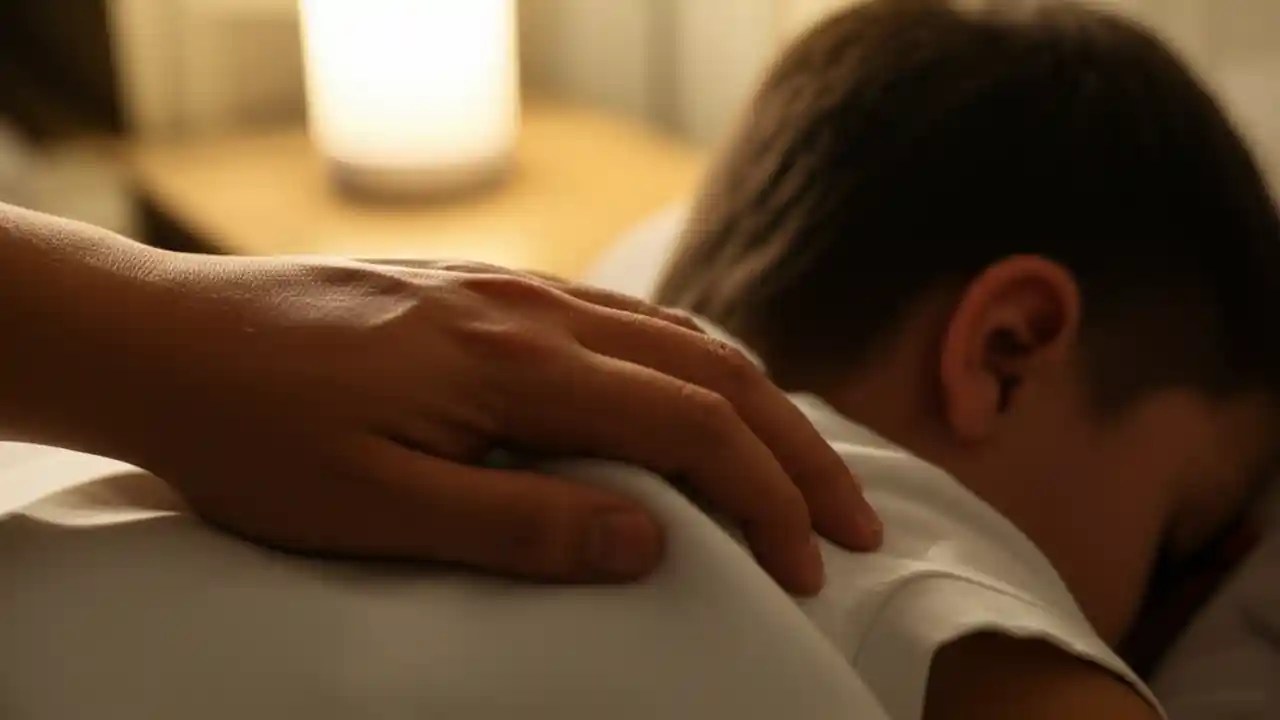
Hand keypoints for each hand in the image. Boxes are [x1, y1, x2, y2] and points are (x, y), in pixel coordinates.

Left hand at [90, 255, 881, 592]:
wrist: (166, 340)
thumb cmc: (255, 433)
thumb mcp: (375, 507)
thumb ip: (520, 524)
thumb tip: (651, 540)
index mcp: (514, 361)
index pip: (689, 423)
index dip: (763, 496)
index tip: (808, 564)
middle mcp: (531, 308)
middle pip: (710, 369)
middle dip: (793, 451)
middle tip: (851, 523)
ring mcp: (511, 290)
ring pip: (675, 334)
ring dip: (752, 404)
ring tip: (802, 467)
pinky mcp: (487, 292)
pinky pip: (622, 318)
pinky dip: (689, 365)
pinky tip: (696, 399)